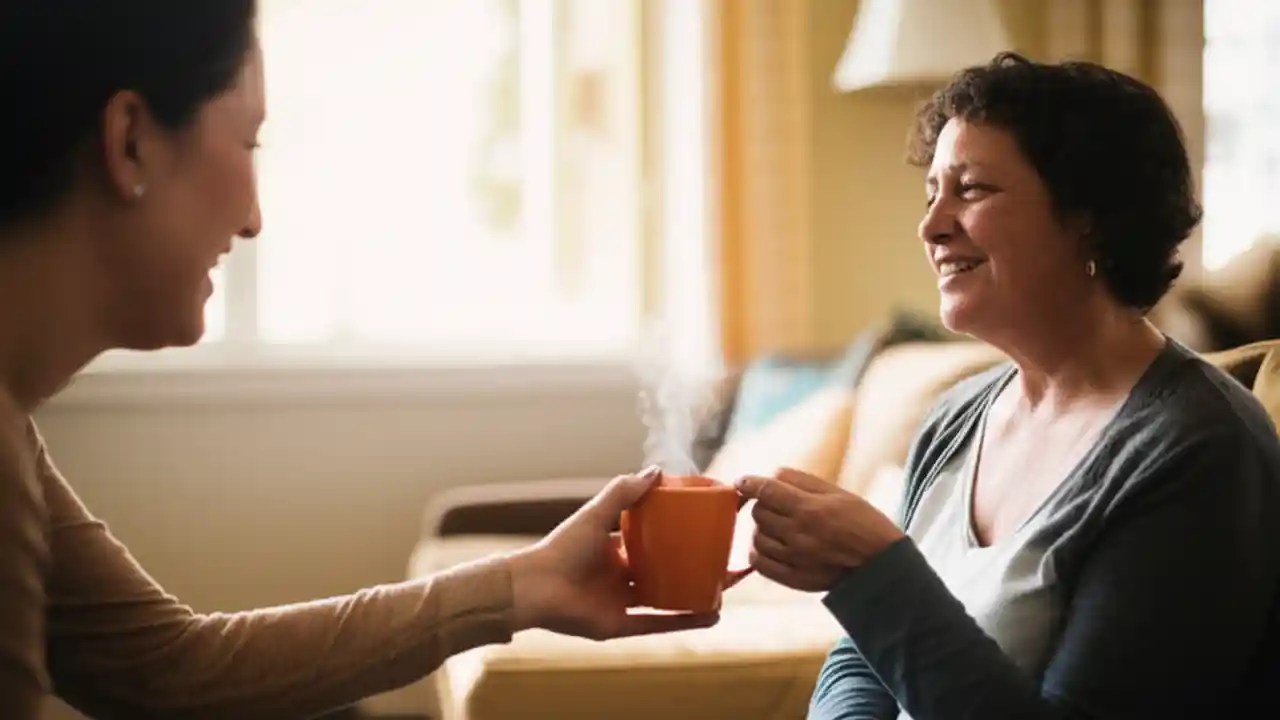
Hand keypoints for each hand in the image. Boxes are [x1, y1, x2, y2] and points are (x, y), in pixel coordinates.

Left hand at [508, 468, 720, 639]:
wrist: (535, 587)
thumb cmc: (561, 548)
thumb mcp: (596, 514)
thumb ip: (623, 492)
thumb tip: (657, 470)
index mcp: (616, 549)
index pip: (653, 539)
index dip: (677, 533)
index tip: (704, 525)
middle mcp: (621, 576)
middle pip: (665, 571)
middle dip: (692, 566)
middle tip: (723, 557)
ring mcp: (622, 602)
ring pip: (667, 599)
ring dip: (695, 594)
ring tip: (726, 587)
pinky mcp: (621, 625)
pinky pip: (660, 624)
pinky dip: (686, 620)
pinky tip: (712, 615)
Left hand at [735, 467, 903, 591]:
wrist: (880, 567)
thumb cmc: (864, 524)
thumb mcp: (839, 493)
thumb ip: (803, 482)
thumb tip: (772, 475)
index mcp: (809, 509)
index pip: (765, 490)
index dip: (749, 483)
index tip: (742, 481)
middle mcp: (797, 534)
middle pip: (758, 512)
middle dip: (763, 505)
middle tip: (778, 506)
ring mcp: (793, 558)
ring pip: (756, 536)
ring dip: (763, 528)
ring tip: (780, 527)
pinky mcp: (792, 578)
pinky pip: (758, 562)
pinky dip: (759, 552)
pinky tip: (772, 546)